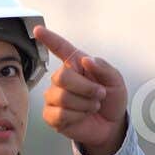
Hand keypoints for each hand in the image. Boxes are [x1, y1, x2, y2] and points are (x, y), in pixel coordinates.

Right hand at [33, 24, 128, 154]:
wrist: (111, 124)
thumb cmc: (111, 99)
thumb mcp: (116, 81)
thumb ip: (104, 68)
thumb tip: (86, 60)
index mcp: (76, 65)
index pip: (60, 48)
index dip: (49, 38)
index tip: (37, 29)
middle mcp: (62, 79)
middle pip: (61, 77)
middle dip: (85, 88)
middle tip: (99, 95)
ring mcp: (54, 97)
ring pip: (62, 97)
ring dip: (84, 104)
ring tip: (92, 106)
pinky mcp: (51, 115)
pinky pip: (59, 114)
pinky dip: (76, 116)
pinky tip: (81, 116)